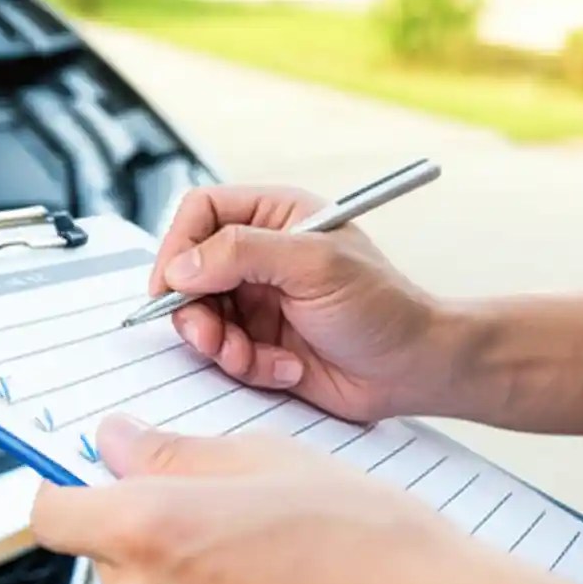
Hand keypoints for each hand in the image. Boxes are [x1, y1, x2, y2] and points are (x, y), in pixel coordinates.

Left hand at [31, 414, 533, 583]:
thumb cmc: (374, 549)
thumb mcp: (272, 460)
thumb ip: (175, 452)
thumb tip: (121, 443)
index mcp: (149, 531)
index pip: (52, 512)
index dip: (73, 490)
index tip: (100, 481)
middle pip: (107, 560)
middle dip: (146, 534)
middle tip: (224, 517)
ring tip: (264, 567)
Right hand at [148, 186, 447, 421]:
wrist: (412, 369)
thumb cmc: (383, 307)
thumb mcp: (313, 265)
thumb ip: (242, 253)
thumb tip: (182, 265)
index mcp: (275, 216)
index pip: (201, 214)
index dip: (178, 247)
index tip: (170, 285)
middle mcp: (260, 256)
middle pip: (189, 272)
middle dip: (194, 309)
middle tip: (209, 335)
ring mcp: (258, 300)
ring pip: (201, 317)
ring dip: (219, 343)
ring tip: (250, 356)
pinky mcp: (260, 342)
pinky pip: (224, 354)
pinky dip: (246, 366)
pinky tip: (285, 367)